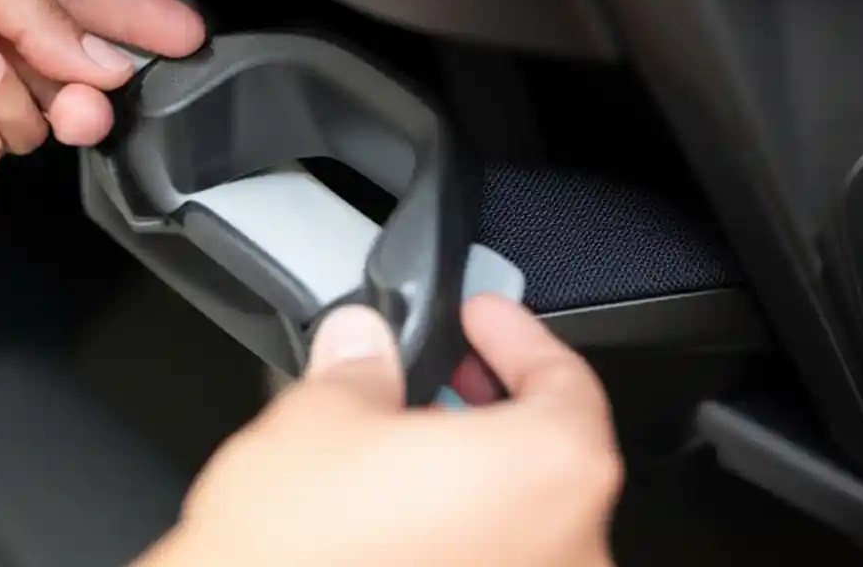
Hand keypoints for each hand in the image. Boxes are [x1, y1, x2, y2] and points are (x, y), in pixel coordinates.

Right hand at [143, 296, 622, 566]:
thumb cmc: (294, 561)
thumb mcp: (317, 420)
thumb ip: (361, 368)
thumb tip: (363, 345)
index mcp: (546, 475)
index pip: (566, 382)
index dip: (516, 337)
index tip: (484, 320)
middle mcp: (568, 551)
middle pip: (551, 457)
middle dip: (489, 406)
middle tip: (444, 374)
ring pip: (522, 520)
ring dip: (472, 477)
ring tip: (405, 446)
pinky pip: (491, 564)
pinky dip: (459, 536)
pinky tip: (398, 518)